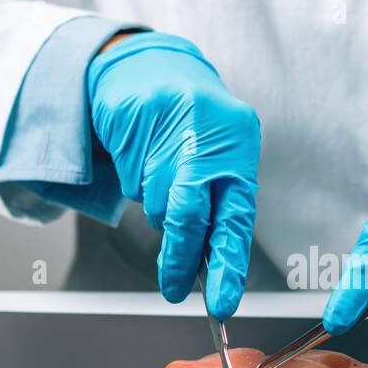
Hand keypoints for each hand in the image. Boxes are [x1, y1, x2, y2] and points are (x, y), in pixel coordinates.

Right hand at [88, 32, 258, 319]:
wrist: (147, 65)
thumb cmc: (192, 124)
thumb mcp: (218, 156)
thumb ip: (217, 204)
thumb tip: (209, 266)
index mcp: (238, 143)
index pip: (235, 216)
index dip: (228, 264)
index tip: (223, 302)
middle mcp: (207, 131)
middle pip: (189, 214)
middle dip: (181, 257)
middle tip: (174, 288)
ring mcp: (166, 122)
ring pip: (155, 203)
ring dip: (156, 208)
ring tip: (159, 176)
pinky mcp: (130, 119)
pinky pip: (130, 180)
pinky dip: (136, 183)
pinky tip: (142, 156)